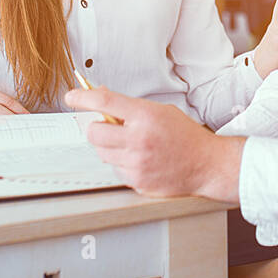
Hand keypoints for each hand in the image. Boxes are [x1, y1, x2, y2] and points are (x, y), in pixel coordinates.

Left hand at [64, 86, 242, 201]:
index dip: (82, 97)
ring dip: (109, 147)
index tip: (71, 96)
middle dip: (95, 127)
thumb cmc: (185, 136)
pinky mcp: (137, 181)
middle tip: (106, 126)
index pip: (104, 103)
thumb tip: (101, 96)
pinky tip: (140, 159)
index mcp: (145, 117)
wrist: (206, 164)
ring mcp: (136, 163)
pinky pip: (115, 169)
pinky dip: (122, 163)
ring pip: (102, 152)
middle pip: (94, 132)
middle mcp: (139, 140)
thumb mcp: (160, 111)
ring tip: (131, 145)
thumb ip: (130, 106)